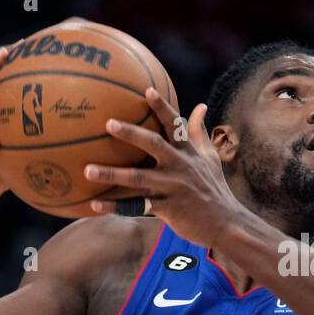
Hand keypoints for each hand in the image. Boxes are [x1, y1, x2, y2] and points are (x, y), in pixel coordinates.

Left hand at [85, 88, 245, 246]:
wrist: (226, 223)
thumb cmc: (214, 188)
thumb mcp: (210, 158)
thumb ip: (199, 133)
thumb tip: (200, 106)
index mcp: (188, 153)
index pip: (175, 125)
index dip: (162, 107)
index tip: (146, 90)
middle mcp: (180, 166)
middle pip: (154, 145)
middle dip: (131, 133)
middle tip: (108, 123)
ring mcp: (173, 188)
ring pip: (139, 178)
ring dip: (112, 174)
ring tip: (87, 170)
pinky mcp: (168, 209)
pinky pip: (137, 207)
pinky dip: (115, 207)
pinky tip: (94, 205)